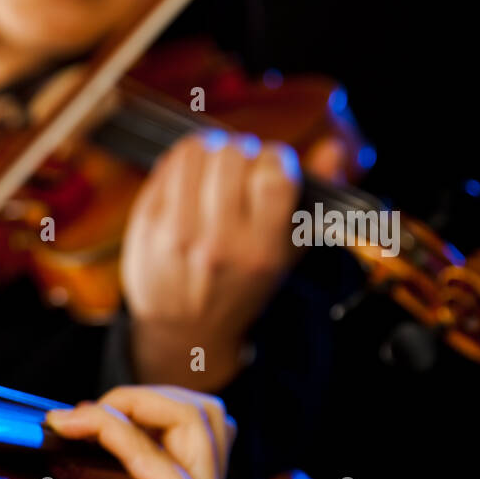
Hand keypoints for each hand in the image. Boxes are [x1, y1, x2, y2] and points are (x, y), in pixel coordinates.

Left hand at [119, 130, 302, 390]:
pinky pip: (166, 165)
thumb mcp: (285, 255)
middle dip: (241, 153)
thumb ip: (311, 200)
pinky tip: (189, 178)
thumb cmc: (240, 287)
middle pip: (232, 155)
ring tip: (214, 168)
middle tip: (240, 168)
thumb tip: (334, 149)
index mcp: (260, 251)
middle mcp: (217, 242)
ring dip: (210, 150)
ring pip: (195, 152)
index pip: (274, 174)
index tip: (270, 167)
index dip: (275, 159)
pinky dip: (181, 162)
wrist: (184, 330)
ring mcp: (176, 233)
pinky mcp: (145, 225)